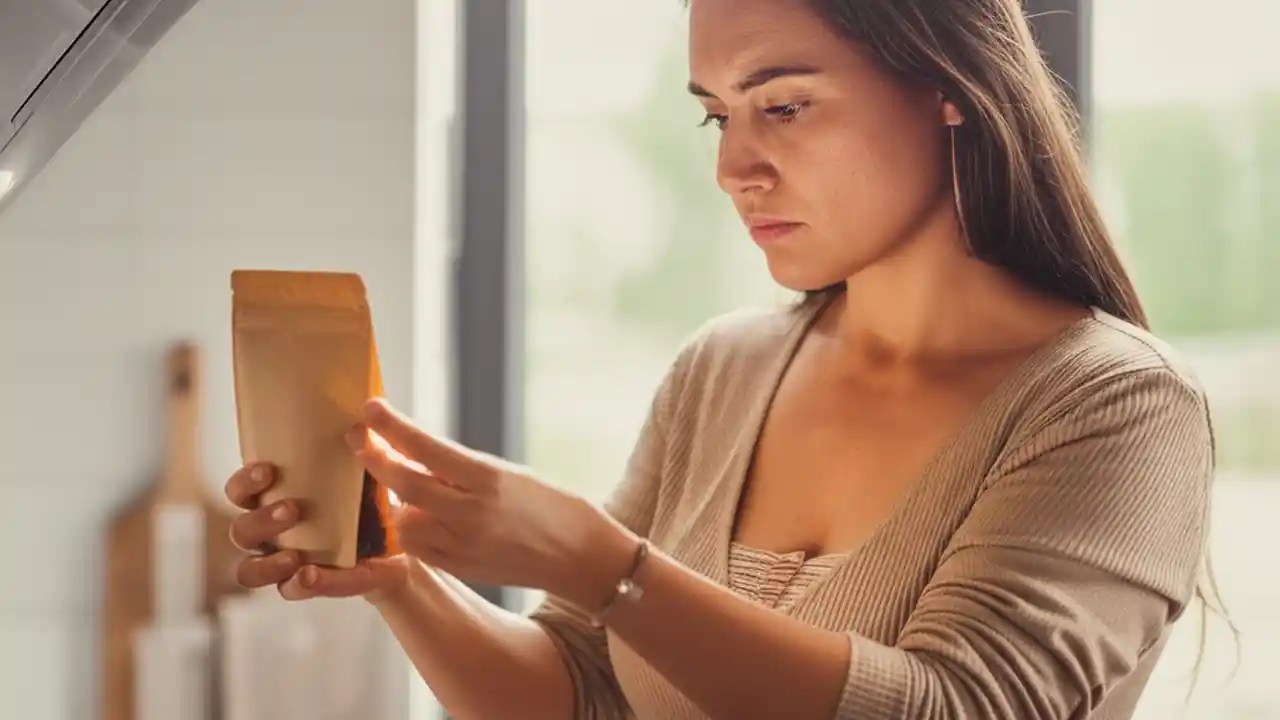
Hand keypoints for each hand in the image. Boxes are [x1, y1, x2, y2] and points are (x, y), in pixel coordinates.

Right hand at [224, 462, 409, 602]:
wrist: (400, 539)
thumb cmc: (368, 497)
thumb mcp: (364, 471)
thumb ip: (358, 450)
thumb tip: (364, 422)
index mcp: (273, 498)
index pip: (240, 491)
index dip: (245, 483)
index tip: (269, 470)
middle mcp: (269, 533)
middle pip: (241, 531)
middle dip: (260, 521)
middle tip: (293, 509)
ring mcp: (283, 561)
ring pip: (248, 570)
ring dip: (267, 562)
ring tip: (294, 554)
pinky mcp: (307, 584)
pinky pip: (289, 590)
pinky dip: (297, 585)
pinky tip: (310, 574)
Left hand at [348, 398, 637, 609]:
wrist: (583, 557)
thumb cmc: (555, 507)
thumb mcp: (511, 475)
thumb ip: (463, 469)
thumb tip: (416, 454)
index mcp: (489, 479)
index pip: (425, 448)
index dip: (392, 426)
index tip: (370, 408)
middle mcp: (472, 512)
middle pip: (403, 483)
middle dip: (375, 458)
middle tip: (358, 438)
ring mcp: (463, 545)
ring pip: (402, 519)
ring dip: (392, 497)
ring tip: (394, 480)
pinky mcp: (460, 568)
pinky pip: (416, 547)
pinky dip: (407, 527)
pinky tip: (412, 513)